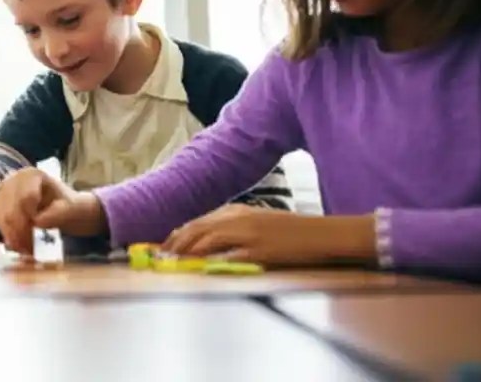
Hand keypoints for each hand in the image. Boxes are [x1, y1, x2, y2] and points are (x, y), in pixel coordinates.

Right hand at [0, 168, 98, 256]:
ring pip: (1, 218)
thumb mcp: (70, 209)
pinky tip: (20, 245)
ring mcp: (2, 192)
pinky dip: (8, 236)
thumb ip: (57, 214)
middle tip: (32, 251)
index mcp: (31, 175)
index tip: (42, 235)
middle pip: (9, 210)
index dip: (31, 220)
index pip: (25, 199)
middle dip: (20, 234)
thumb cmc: (67, 207)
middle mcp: (12, 179)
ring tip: (28, 250)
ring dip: (14, 238)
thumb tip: (37, 222)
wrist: (62, 209)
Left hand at [162, 205, 376, 267]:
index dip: (178, 236)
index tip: (163, 248)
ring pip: (206, 240)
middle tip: (160, 258)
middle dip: (174, 244)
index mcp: (235, 211)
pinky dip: (210, 262)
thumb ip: (233, 228)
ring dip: (185, 253)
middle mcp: (237, 219)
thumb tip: (207, 243)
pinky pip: (228, 256)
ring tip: (170, 264)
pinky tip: (198, 269)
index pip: (197, 222)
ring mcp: (247, 234)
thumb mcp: (258, 222)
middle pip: (195, 229)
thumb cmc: (291, 231)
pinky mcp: (258, 250)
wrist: (321, 234)